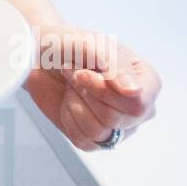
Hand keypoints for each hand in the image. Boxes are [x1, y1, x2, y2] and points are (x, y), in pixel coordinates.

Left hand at [22, 24, 160, 150]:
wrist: (40, 57)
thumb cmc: (70, 45)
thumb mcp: (93, 44)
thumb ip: (116, 66)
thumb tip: (135, 92)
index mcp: (146, 81)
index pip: (138, 104)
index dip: (107, 93)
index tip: (84, 73)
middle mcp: (137, 107)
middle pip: (118, 119)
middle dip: (87, 93)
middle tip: (75, 72)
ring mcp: (119, 125)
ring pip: (100, 131)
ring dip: (76, 103)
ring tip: (72, 84)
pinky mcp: (96, 139)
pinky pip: (85, 141)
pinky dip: (69, 118)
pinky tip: (69, 101)